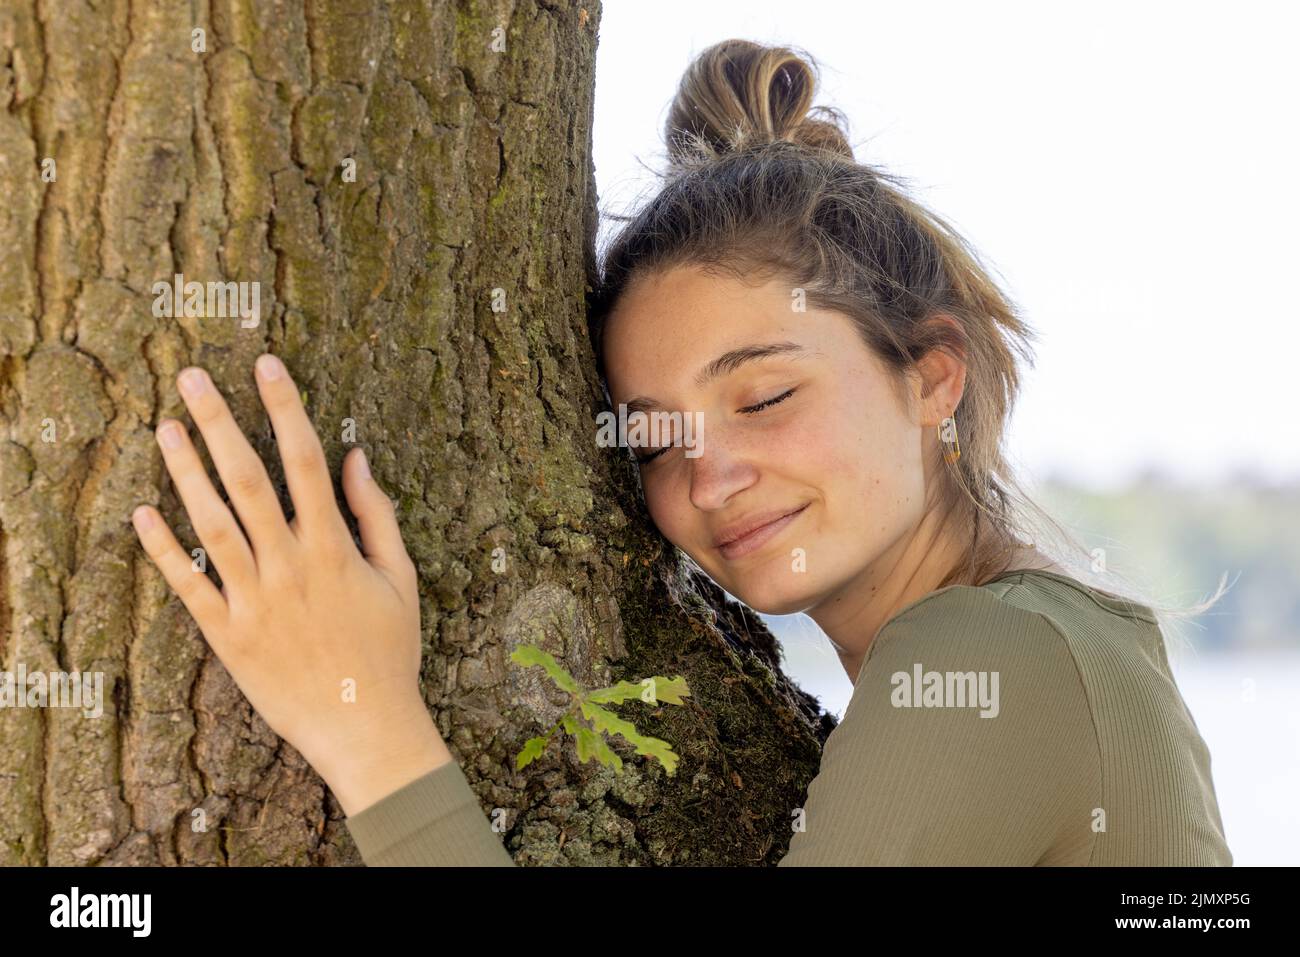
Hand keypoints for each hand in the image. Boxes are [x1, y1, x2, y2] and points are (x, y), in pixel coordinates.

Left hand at [131, 354, 451, 815]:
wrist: (364, 724)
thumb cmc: (390, 651)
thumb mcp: (401, 579)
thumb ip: (377, 514)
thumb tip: (356, 457)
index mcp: (334, 548)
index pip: (305, 460)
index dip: (285, 407)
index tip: (267, 366)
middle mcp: (289, 565)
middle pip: (248, 479)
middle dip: (219, 422)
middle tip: (191, 377)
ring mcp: (254, 600)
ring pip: (211, 523)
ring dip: (186, 472)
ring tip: (164, 428)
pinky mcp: (228, 635)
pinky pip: (189, 586)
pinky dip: (164, 550)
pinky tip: (142, 513)